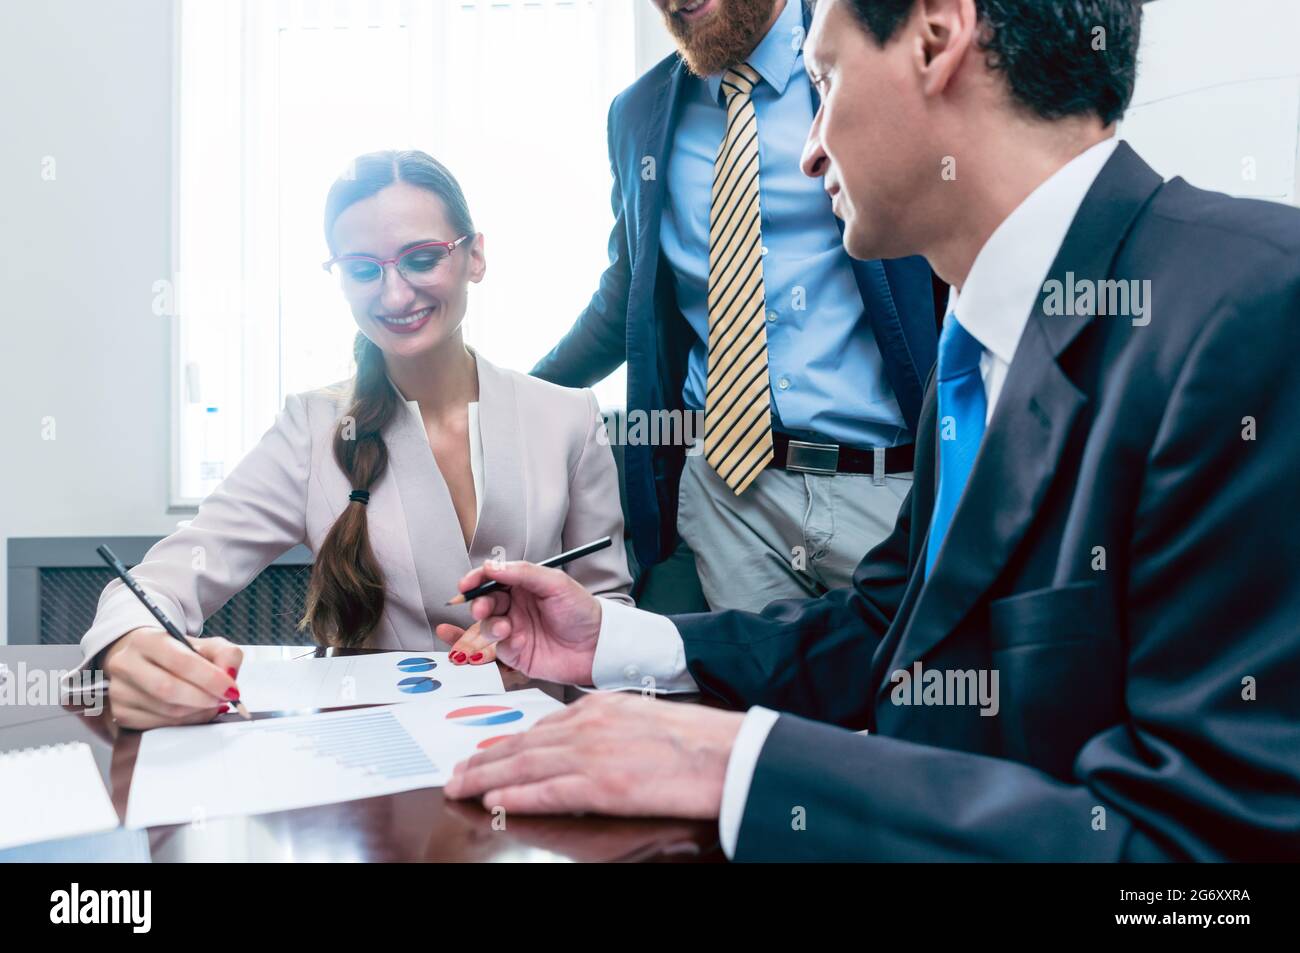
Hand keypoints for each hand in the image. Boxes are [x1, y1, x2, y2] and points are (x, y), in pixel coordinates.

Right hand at [102, 628, 243, 728]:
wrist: (147, 663)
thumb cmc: (179, 654)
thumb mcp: (206, 646)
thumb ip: (226, 655)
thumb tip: (229, 676)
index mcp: (146, 640)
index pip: (180, 661)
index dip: (210, 678)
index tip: (231, 689)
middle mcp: (125, 664)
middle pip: (169, 689)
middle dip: (204, 699)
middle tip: (223, 700)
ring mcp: (118, 691)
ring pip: (166, 711)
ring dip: (197, 712)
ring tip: (211, 704)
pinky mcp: (119, 714)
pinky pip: (158, 727)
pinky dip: (184, 723)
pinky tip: (194, 713)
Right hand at [440, 561, 602, 683]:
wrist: (598, 646)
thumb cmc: (582, 611)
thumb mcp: (555, 583)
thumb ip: (523, 572)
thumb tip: (491, 566)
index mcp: (523, 585)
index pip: (492, 579)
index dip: (476, 580)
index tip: (466, 584)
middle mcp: (516, 607)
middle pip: (484, 602)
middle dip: (478, 605)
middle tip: (481, 608)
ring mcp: (515, 630)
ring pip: (487, 626)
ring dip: (491, 626)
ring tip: (506, 628)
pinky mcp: (516, 654)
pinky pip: (499, 648)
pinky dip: (505, 644)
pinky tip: (520, 641)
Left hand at [444, 693, 743, 818]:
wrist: (726, 753)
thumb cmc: (695, 740)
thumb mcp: (641, 720)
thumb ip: (607, 728)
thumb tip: (583, 746)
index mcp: (600, 708)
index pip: (541, 726)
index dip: (506, 741)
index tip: (484, 751)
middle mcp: (589, 726)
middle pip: (523, 744)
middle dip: (483, 759)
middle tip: (455, 773)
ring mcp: (592, 754)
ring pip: (525, 766)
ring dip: (487, 778)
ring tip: (460, 787)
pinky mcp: (602, 785)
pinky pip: (549, 792)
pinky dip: (518, 797)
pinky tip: (495, 802)